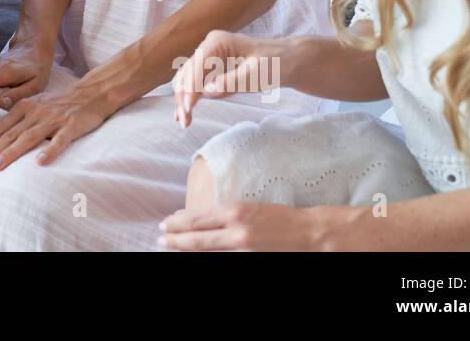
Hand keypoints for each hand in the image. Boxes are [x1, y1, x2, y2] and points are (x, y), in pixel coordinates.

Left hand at [0, 81, 110, 176]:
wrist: (91, 93)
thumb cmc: (59, 104)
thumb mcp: (34, 106)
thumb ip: (17, 119)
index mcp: (24, 108)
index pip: (0, 129)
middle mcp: (35, 113)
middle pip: (10, 135)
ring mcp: (53, 119)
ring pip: (29, 137)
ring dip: (11, 152)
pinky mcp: (71, 126)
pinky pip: (59, 140)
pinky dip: (50, 151)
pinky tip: (40, 163)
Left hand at [159, 202, 334, 250]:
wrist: (310, 234)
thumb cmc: (278, 217)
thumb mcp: (247, 207)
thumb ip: (220, 214)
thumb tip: (190, 215)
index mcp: (234, 212)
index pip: (196, 220)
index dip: (176, 224)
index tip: (163, 224)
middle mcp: (236, 232)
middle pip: (196, 240)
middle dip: (175, 240)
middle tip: (160, 240)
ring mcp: (243, 251)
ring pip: (206, 254)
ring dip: (187, 252)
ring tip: (172, 249)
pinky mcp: (251, 262)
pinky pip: (222, 262)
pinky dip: (207, 259)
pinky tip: (197, 258)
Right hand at [172, 29, 286, 128]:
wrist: (287, 61)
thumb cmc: (275, 64)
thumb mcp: (257, 74)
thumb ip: (231, 82)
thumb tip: (206, 91)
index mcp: (217, 42)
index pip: (196, 66)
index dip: (190, 87)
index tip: (188, 108)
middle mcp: (208, 47)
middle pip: (186, 73)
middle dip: (182, 96)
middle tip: (183, 120)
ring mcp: (208, 58)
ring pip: (186, 79)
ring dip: (182, 99)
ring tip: (183, 121)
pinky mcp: (210, 69)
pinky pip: (194, 83)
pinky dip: (189, 98)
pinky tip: (185, 113)